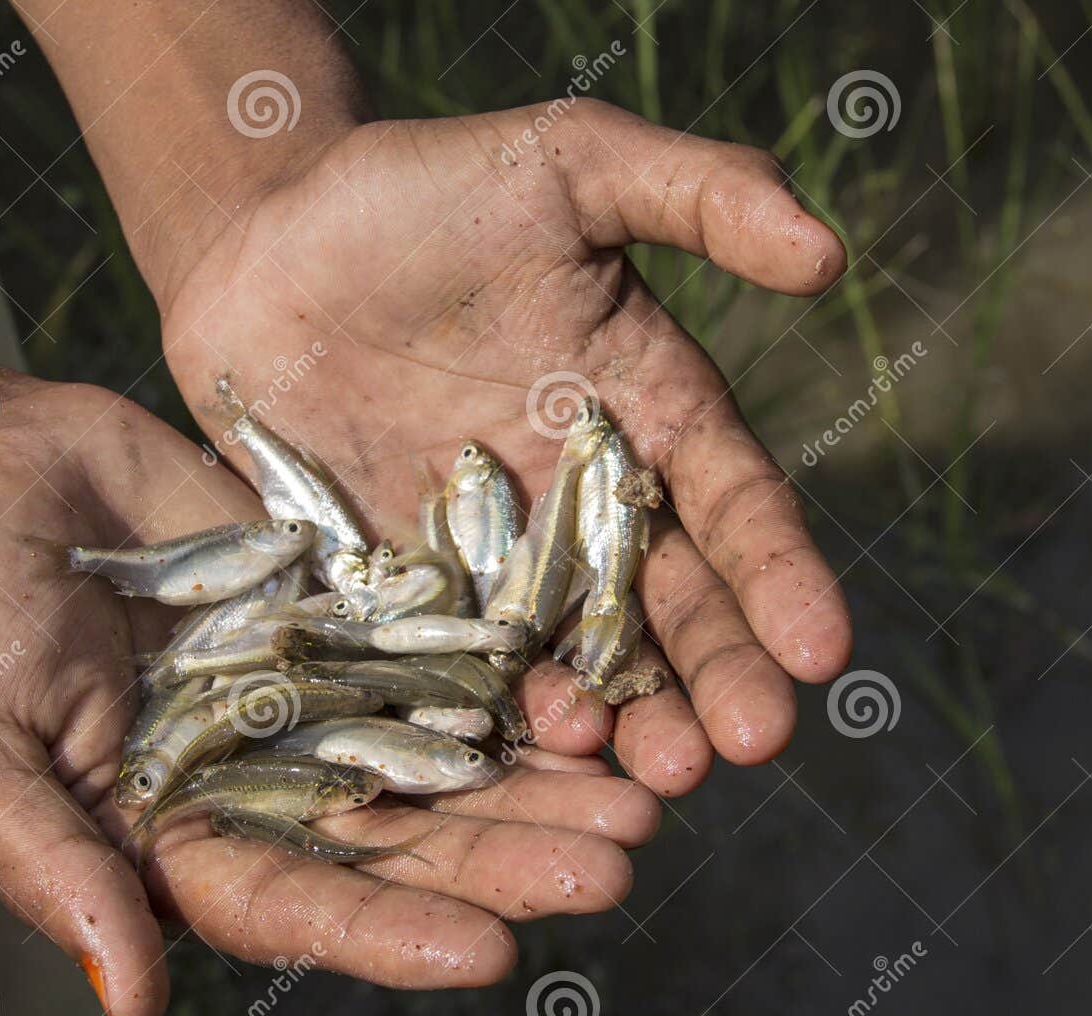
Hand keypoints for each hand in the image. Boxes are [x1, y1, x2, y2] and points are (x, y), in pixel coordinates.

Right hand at [0, 380, 655, 1015]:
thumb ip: (50, 868)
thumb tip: (135, 1002)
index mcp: (176, 840)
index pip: (295, 907)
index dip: (388, 930)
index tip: (488, 950)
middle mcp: (264, 783)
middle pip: (402, 839)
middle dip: (505, 858)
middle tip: (615, 864)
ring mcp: (314, 696)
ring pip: (444, 755)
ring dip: (540, 782)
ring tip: (641, 797)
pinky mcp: (348, 612)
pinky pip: (442, 649)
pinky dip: (515, 676)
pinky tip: (595, 693)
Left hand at [153, 100, 853, 793]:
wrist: (262, 237)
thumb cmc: (418, 190)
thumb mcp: (565, 162)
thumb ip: (695, 191)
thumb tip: (828, 254)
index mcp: (643, 414)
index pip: (730, 507)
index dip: (779, 579)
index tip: (820, 651)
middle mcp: (580, 504)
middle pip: (664, 606)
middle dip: (710, 681)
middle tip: (740, 749)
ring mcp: (490, 558)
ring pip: (568, 658)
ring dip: (614, 720)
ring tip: (646, 778)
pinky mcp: (399, 590)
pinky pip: (451, 665)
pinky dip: (487, 718)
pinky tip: (517, 765)